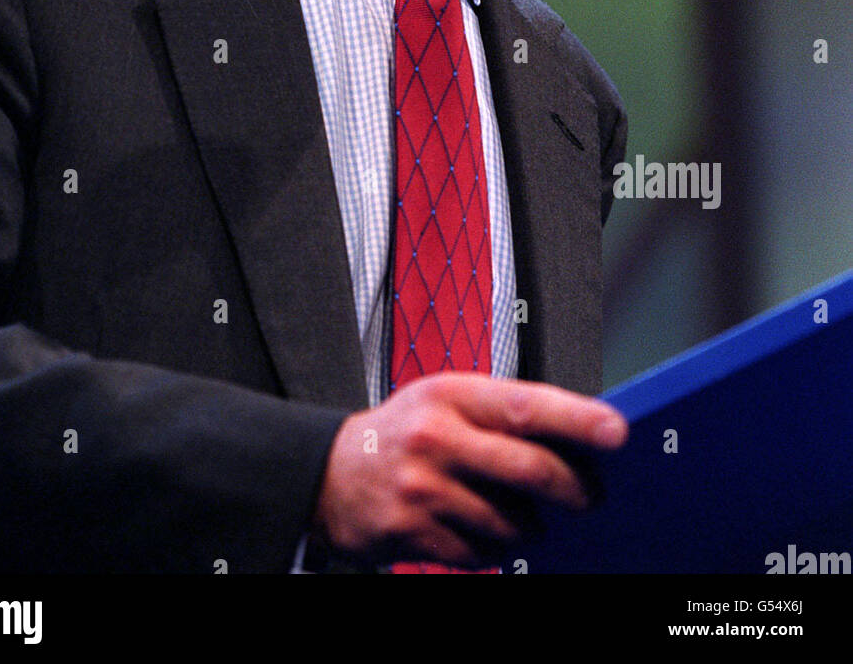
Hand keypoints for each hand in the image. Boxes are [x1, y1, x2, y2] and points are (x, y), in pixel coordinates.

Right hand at [311, 372, 627, 567]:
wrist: (332, 473)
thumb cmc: (405, 431)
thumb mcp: (445, 399)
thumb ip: (501, 412)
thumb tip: (577, 438)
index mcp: (450, 395)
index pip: (525, 405)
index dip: (576, 419)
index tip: (617, 431)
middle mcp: (436, 439)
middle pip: (528, 470)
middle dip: (572, 489)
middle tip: (591, 497)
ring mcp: (423, 489)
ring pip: (511, 522)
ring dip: (529, 526)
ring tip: (520, 514)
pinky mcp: (413, 533)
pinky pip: (481, 554)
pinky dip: (494, 548)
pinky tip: (480, 529)